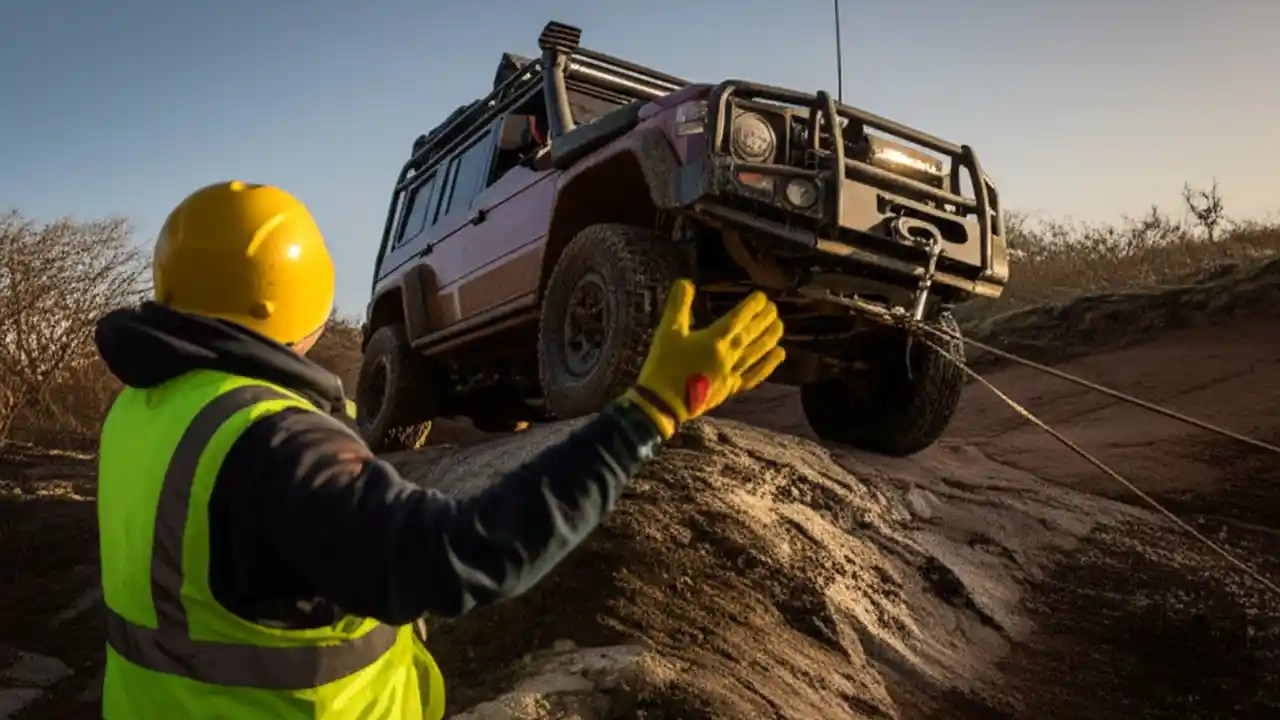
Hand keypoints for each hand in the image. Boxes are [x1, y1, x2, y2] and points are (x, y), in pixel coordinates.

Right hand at [623, 279, 785, 437]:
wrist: (663, 403)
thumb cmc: (663, 365)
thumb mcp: (667, 331)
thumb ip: (678, 305)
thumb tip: (685, 282)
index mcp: (714, 340)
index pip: (738, 318)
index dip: (751, 306)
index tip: (761, 296)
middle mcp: (728, 355)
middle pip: (751, 333)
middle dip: (764, 318)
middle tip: (774, 307)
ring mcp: (731, 373)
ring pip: (756, 352)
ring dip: (770, 337)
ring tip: (780, 325)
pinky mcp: (730, 389)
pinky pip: (754, 375)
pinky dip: (768, 365)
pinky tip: (778, 355)